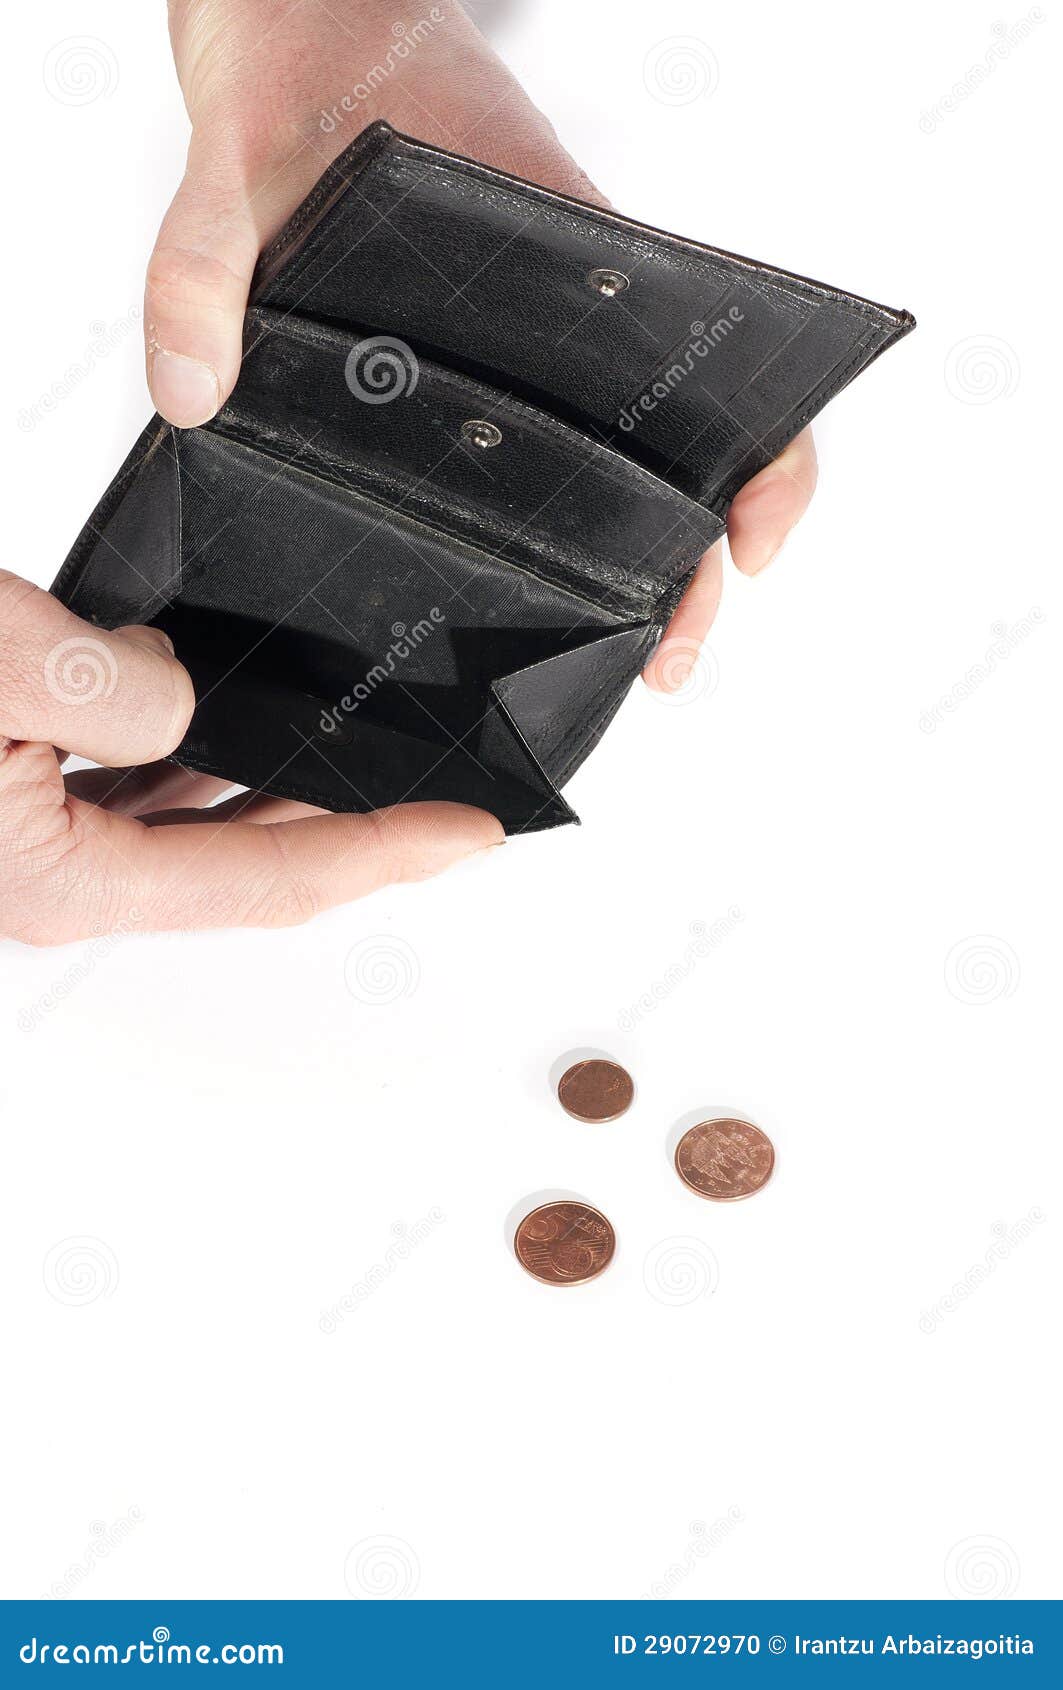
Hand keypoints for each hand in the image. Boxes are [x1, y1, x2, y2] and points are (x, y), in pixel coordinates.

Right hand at [0, 572, 500, 944]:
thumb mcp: (2, 667)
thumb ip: (113, 690)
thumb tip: (182, 694)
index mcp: (66, 877)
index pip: (273, 876)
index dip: (388, 851)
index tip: (470, 829)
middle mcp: (58, 876)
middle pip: (247, 857)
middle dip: (347, 816)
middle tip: (437, 787)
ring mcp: (36, 842)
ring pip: (192, 818)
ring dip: (271, 779)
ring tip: (350, 741)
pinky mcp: (17, 796)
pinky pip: (136, 784)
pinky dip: (195, 749)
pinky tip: (218, 703)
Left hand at [149, 0, 816, 692]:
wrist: (295, 17)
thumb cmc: (306, 57)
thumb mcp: (241, 160)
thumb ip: (202, 266)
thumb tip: (193, 398)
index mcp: (562, 256)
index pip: (714, 368)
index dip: (765, 464)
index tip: (748, 549)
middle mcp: (569, 313)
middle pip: (683, 452)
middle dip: (693, 567)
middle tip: (663, 664)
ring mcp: (531, 343)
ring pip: (619, 464)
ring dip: (634, 562)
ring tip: (605, 656)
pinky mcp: (477, 359)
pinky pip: (541, 449)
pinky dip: (557, 525)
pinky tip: (519, 590)